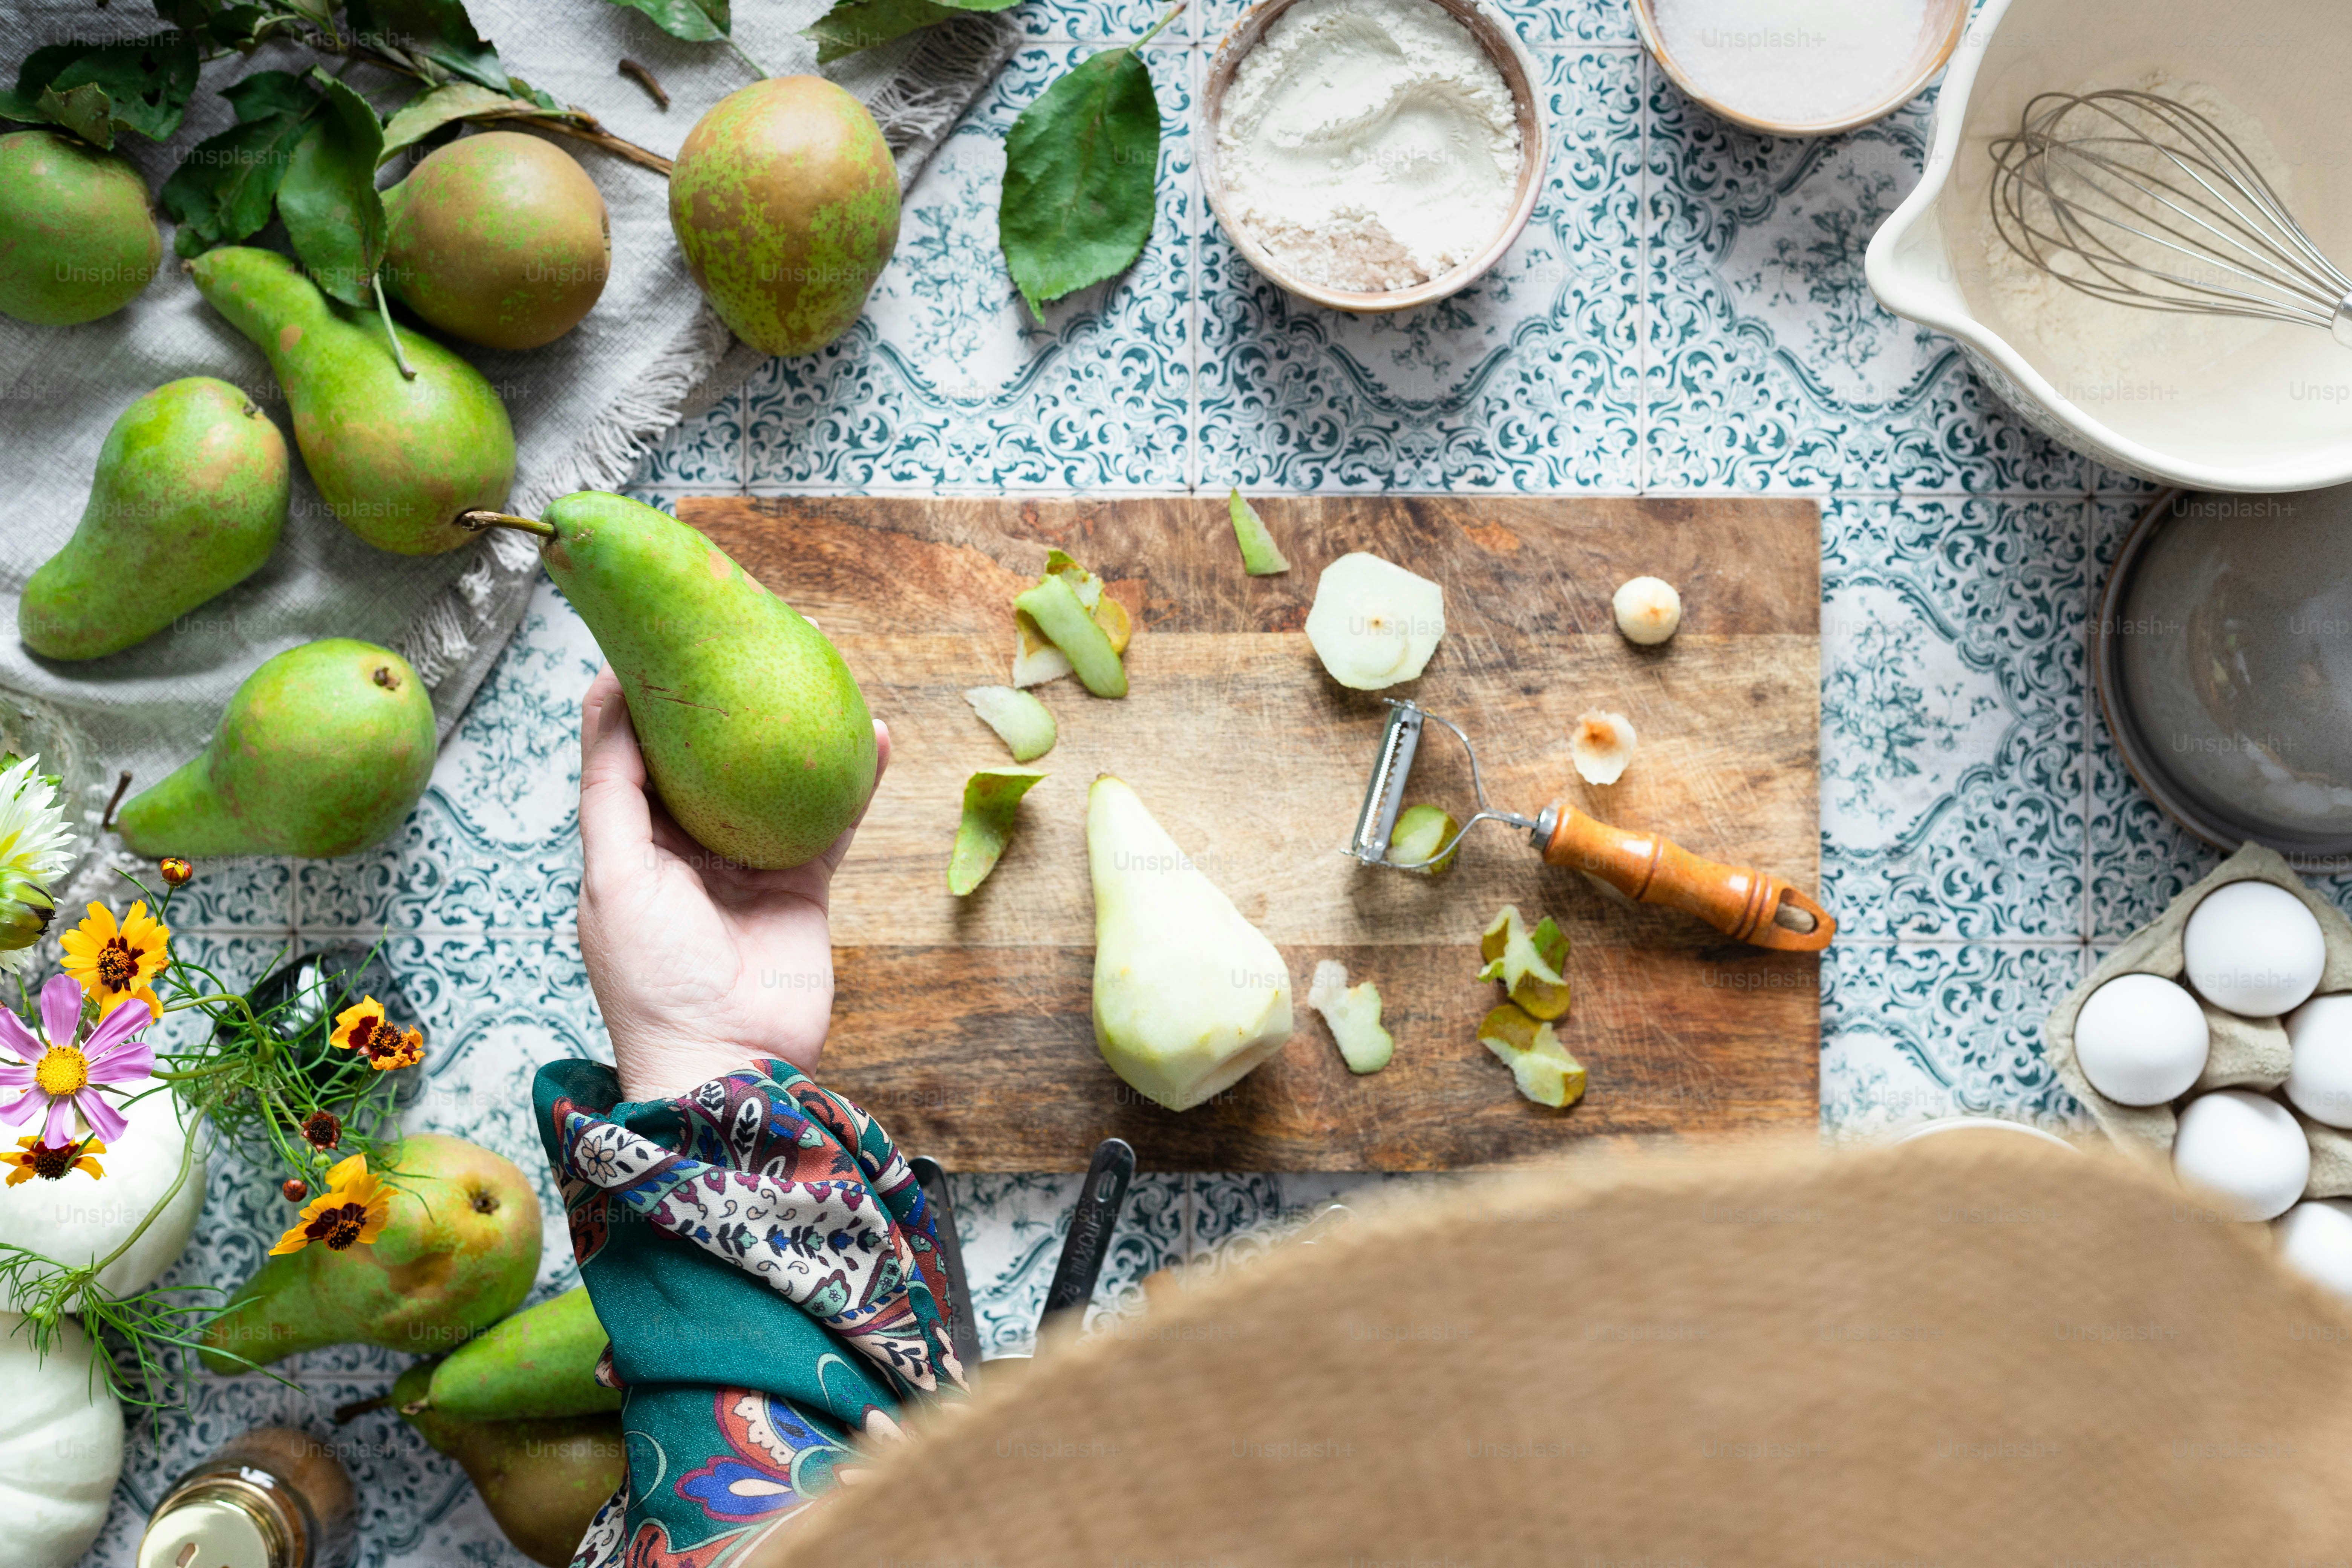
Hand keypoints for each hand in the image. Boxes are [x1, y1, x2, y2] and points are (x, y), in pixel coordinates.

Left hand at [575, 666, 889, 1101]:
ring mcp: (750, 864)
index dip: (642, 696)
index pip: (632, 753)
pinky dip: (853, 780)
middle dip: (725, 703)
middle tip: (745, 634)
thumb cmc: (652, 977)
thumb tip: (606, 694)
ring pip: (775, 782)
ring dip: (794, 733)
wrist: (725, 1063)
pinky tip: (871, 734)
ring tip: (816, 671)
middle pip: (709, 758)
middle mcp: (689, 847)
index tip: (659, 633)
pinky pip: (832, 820)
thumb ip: (612, 786)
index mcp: (631, 843)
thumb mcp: (612, 872)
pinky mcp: (803, 885)